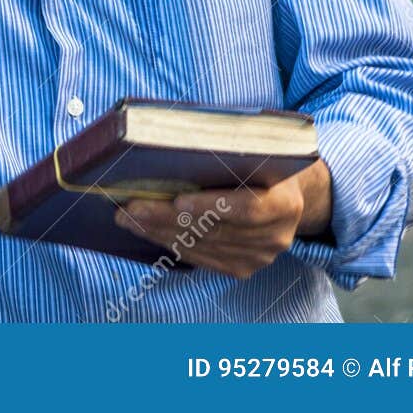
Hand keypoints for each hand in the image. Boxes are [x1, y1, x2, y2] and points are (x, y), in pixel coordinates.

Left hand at [113, 159, 331, 279]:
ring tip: (127, 217)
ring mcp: (260, 257)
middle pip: (214, 231)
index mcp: (285, 203)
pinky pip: (200, 258)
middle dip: (166, 219)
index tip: (178, 201)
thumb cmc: (258, 161)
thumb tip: (168, 144)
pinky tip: (145, 230)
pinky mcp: (242, 268)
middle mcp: (276, 236)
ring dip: (159, 232)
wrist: (284, 192)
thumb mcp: (253, 150)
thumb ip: (225, 152)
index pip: (249, 209)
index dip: (213, 207)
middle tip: (130, 207)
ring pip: (201, 246)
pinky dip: (169, 243)